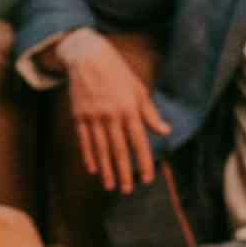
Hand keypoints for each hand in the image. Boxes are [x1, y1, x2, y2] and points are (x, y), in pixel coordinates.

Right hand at [59, 30, 172, 194]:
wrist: (87, 56)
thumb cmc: (117, 73)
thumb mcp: (138, 89)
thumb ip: (150, 113)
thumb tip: (165, 131)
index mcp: (129, 109)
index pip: (139, 141)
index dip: (143, 162)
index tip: (147, 179)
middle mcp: (111, 115)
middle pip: (119, 150)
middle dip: (124, 172)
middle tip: (127, 190)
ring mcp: (93, 116)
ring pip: (101, 149)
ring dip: (106, 169)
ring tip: (110, 185)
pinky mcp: (79, 115)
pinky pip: (84, 140)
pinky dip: (89, 156)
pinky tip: (93, 169)